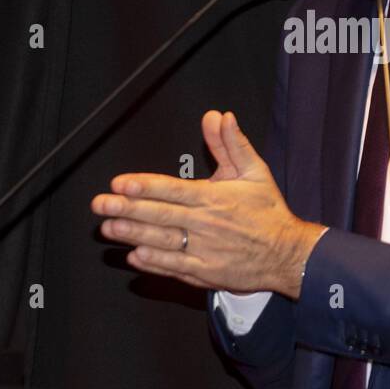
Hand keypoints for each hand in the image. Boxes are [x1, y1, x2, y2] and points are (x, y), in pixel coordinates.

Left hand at [91, 110, 326, 298]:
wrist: (289, 254)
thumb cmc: (269, 211)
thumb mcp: (255, 171)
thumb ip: (232, 143)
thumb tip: (220, 116)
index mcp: (214, 197)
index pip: (173, 189)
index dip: (145, 186)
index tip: (121, 183)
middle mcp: (206, 224)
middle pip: (160, 215)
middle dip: (126, 209)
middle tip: (100, 204)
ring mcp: (205, 250)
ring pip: (163, 241)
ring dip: (133, 235)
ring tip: (108, 228)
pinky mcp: (207, 272)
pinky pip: (175, 267)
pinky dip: (154, 262)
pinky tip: (134, 256)